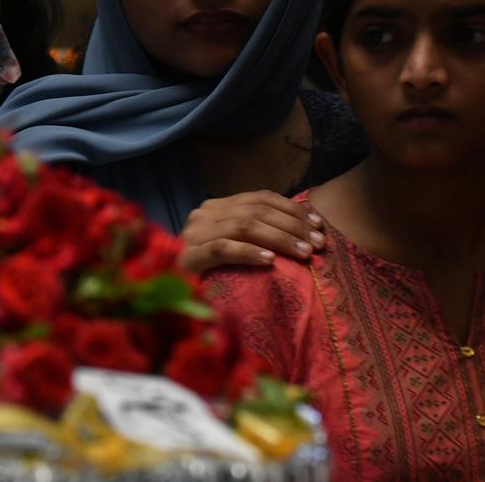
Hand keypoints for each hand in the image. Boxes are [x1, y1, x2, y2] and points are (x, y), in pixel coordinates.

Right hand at [179, 190, 325, 272]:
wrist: (170, 293)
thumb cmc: (209, 272)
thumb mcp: (233, 244)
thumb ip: (256, 231)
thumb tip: (303, 227)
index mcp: (215, 208)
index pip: (259, 198)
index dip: (292, 209)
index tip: (319, 224)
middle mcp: (203, 215)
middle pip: (255, 211)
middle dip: (292, 225)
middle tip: (319, 243)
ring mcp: (193, 235)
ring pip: (243, 226)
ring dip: (279, 238)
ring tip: (304, 252)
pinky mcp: (188, 257)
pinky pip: (222, 249)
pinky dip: (248, 252)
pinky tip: (269, 260)